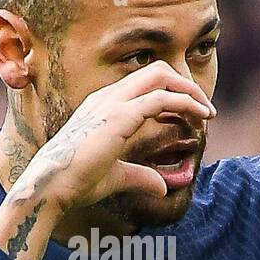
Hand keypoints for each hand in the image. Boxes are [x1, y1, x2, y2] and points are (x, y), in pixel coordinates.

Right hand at [0, 61, 213, 259]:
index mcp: (102, 106)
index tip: (192, 116)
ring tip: (208, 113)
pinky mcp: (120, 116)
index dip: (172, 95)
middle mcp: (107, 98)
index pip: (144, 86)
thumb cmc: (74, 183)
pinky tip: (200, 118)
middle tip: (206, 110)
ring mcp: (112, 103)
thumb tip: (161, 186)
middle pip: (156, 71)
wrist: (51, 187)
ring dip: (190, 91)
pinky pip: (162, 98)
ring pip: (161, 76)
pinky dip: (186, 103)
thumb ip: (139, 176)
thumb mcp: (115, 177)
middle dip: (185, 86)